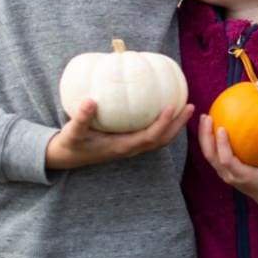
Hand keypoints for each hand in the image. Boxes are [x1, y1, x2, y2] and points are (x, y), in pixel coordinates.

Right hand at [46, 100, 194, 169]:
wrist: (66, 157)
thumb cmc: (71, 143)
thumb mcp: (73, 131)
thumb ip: (81, 118)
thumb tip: (90, 101)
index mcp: (122, 147)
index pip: (149, 138)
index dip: (162, 124)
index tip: (171, 107)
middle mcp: (130, 149)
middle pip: (162, 140)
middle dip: (178, 125)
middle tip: (191, 106)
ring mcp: (130, 147)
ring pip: (159, 139)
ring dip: (174, 126)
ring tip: (185, 107)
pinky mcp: (128, 142)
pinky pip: (151, 134)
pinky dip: (162, 124)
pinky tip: (164, 108)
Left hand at [197, 113, 257, 201]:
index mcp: (242, 175)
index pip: (227, 161)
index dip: (222, 145)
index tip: (222, 128)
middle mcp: (229, 175)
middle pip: (211, 156)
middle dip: (206, 137)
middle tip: (208, 117)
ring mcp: (224, 173)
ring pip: (208, 154)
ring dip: (204, 136)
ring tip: (204, 116)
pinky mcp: (222, 168)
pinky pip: (212, 152)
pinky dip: (209, 138)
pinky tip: (212, 122)